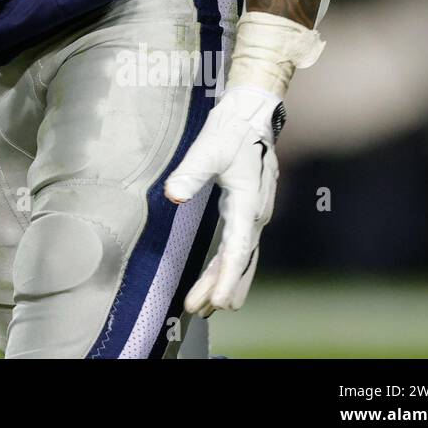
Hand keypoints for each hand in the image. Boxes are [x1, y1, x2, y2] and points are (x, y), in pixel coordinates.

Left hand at [164, 86, 283, 315]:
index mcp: (247, 204)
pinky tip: (217, 278)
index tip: (218, 302)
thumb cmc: (232, 131)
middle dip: (221, 287)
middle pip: (239, 260)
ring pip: (240, 256)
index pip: (237, 250)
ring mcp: (252, 214)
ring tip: (207, 307)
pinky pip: (238, 245)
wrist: (252, 116)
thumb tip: (173, 196)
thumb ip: (191, 173)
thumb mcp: (209, 148)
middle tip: (201, 311)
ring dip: (223, 280)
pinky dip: (227, 265)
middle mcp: (255, 214)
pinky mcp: (245, 209)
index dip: (226, 278)